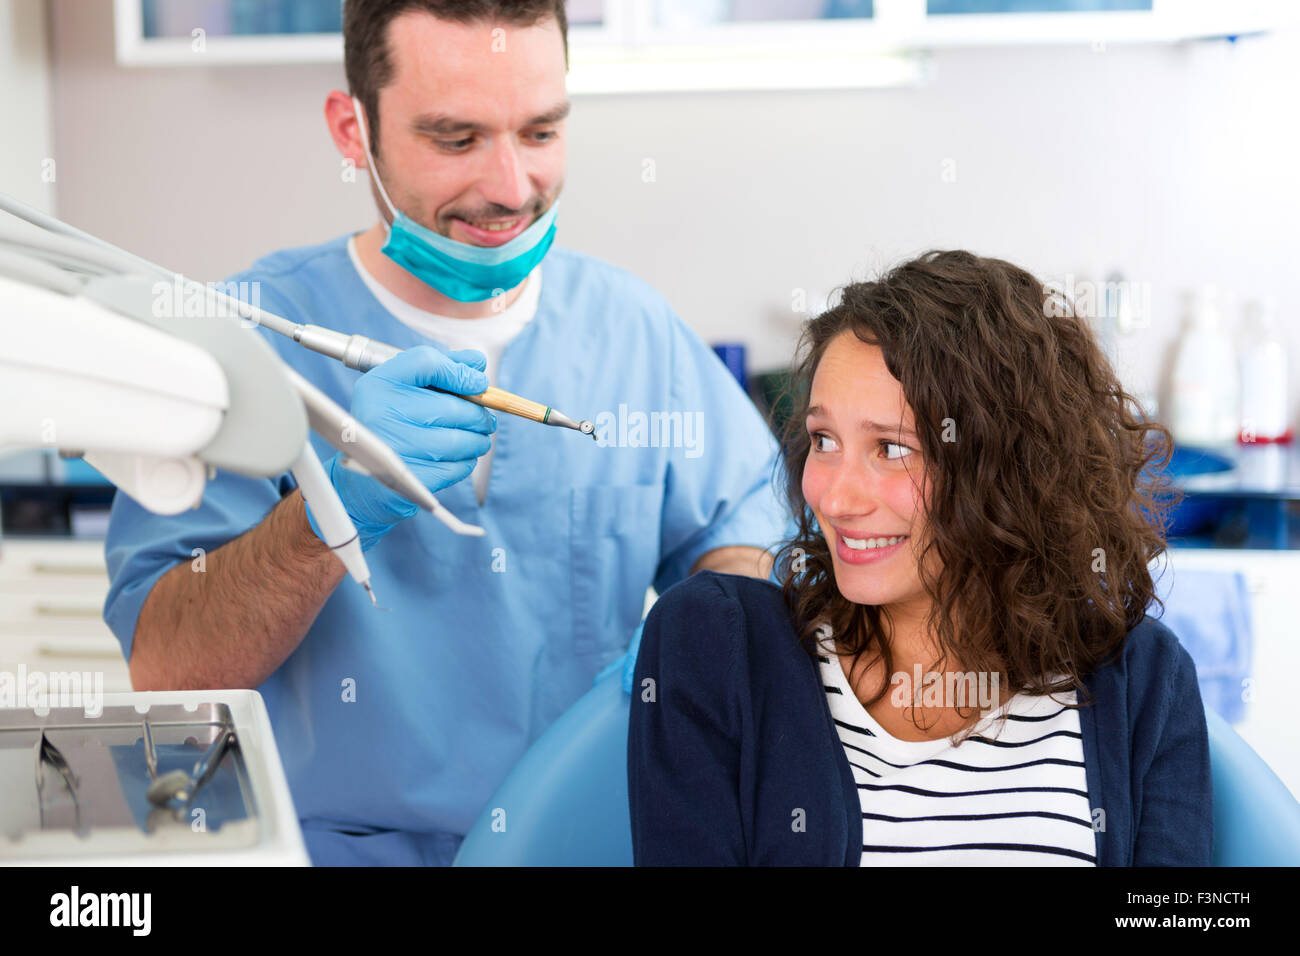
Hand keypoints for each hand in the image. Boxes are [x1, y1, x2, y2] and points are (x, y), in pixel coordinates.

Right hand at [307, 346, 496, 550]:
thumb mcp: (402, 389)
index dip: (459, 371)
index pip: (426, 363)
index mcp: (377, 385)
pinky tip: (460, 458)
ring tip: (478, 438)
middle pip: (451, 406)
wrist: (363, 479)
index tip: (479, 383)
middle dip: (479, 414)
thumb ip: (439, 369)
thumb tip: (477, 361)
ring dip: (479, 439)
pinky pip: (457, 467)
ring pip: (460, 440)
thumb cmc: (389, 426)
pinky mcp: (410, 478)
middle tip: (485, 419)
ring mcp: (395, 449)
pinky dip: (467, 461)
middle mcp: (381, 413)